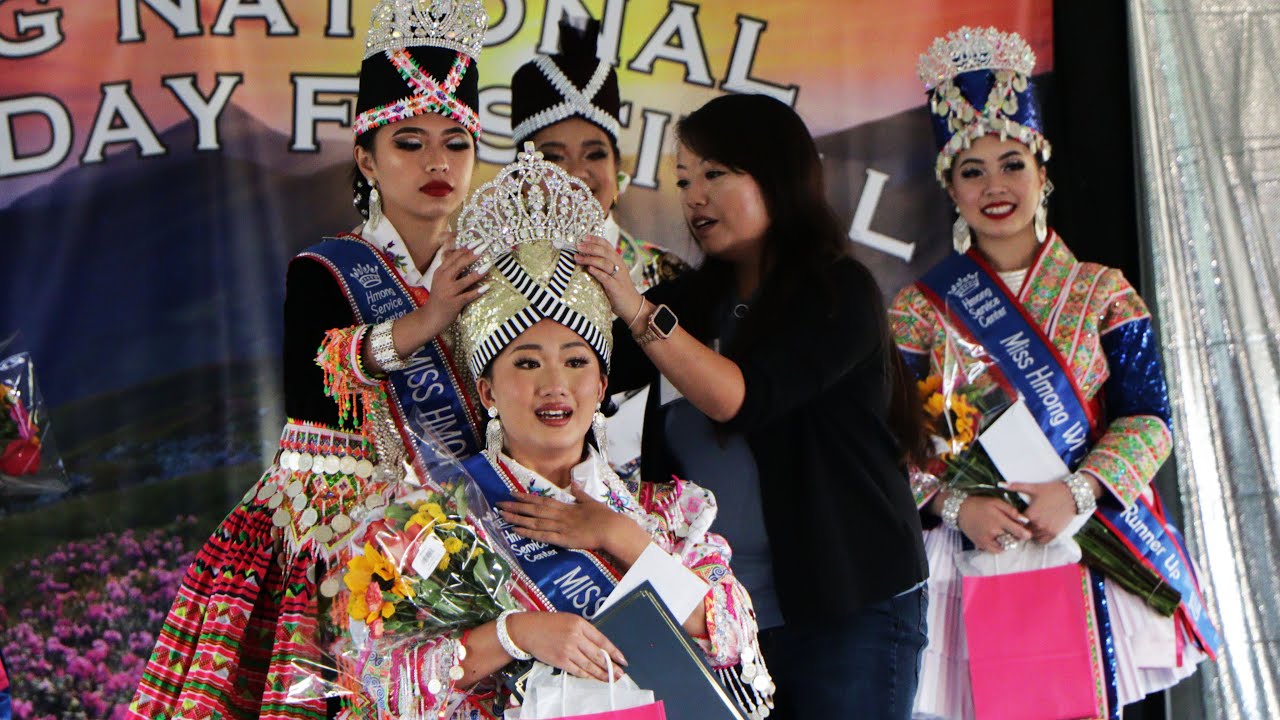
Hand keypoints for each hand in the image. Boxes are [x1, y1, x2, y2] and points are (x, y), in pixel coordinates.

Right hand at [413, 245, 484, 337]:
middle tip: (484, 247)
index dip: (466, 248)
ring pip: (464, 280)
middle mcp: (443, 280)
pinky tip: (486, 287)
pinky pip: (468, 296)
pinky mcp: (454, 303)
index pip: (453, 257)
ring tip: (489, 265)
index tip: (477, 241)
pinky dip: (477, 291)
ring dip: (477, 273)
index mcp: (440, 272)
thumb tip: (464, 255)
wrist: (431, 317)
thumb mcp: (441, 280)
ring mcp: (448, 292)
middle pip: (459, 264)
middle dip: (472, 255)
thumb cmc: (440, 297)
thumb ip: (451, 269)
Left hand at [497, 484, 649, 565]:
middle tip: (499, 504)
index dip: (526, 497)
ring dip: (518, 519)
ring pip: (534, 522)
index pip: (541, 500)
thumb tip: (574, 483)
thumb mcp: (590, 501)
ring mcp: (559, 527)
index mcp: (565, 506)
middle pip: (533, 510)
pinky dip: (528, 533)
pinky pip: (542, 536)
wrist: (610, 528)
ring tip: (502, 516)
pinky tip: (517, 531)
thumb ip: (580, 493)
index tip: (512, 493)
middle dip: (515, 507)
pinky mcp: (562, 539)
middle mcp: (559, 515)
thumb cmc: (603, 516)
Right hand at [507, 611, 626, 680]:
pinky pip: (577, 671)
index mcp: (579, 624)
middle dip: (611, 666)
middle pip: (598, 655)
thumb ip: (584, 631)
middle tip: (620, 674)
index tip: (623, 659)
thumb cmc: (548, 624)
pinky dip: (588, 676)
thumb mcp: (569, 620)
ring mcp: (567, 650)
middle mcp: (575, 637)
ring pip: (589, 665)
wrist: (527, 630)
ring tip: (611, 679)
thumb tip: (600, 645)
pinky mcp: (560, 661)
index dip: (614, 652)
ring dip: (602, 674)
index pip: (602, 640)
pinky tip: (595, 679)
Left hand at [575, 235, 644, 326]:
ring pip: (604, 263)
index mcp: (617, 260)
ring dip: (590, 259)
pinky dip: (597, 272)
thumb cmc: (618, 289)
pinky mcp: (616, 287)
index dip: (595, 240)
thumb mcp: (611, 274)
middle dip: (590, 247)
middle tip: (578, 246)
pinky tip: (589, 269)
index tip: (584, 237)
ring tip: (578, 258)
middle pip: (604, 252)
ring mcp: (618, 276)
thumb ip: (601, 265)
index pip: (606, 245)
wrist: (631, 305)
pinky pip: (606, 278)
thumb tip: (583, 257)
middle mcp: (619, 266)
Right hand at [955, 495, 1032, 553]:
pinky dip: (1000, 547)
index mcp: (998, 519)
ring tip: (1005, 535)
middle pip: (1012, 539)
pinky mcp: (981, 544)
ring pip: (1005, 546)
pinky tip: (998, 540)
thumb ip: (1011, 510)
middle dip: (1016, 536)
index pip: (1016, 530)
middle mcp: (993, 531)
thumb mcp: (996, 502)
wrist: (960, 510)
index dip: (1025, 534)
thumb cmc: (980, 504)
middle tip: (1014, 531)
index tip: (1029, 535)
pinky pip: (995, 550)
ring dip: (1008, 542)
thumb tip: (1024, 520)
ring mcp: (987, 539)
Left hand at [1007, 481, 1083, 543]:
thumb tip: (1000, 483)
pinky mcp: (1056, 533)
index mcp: (1031, 514)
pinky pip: (1044, 541)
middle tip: (1022, 523)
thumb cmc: (1051, 490)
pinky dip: (1040, 537)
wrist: (1072, 495)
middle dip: (1022, 528)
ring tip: (1031, 526)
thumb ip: (1016, 486)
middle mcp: (1038, 524)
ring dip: (1031, 533)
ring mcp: (1048, 530)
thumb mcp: (1033, 487)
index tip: (1014, 518)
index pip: (1016, 523)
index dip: (1014, 521)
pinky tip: (1040, 529)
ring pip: (1033, 537)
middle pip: (1024, 532)